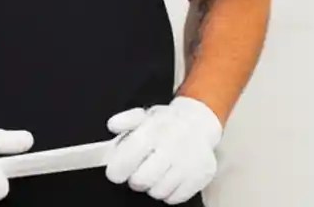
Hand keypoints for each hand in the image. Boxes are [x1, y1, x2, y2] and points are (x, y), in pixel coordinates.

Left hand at [104, 96, 223, 203]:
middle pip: (141, 180)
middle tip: (136, 173)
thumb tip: (112, 125)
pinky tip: (168, 179)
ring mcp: (188, 164)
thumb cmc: (164, 123)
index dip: (117, 170)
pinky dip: (168, 193)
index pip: (128, 156)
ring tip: (154, 174)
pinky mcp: (201, 177)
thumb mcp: (143, 115)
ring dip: (151, 187)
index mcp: (153, 131)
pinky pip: (175, 198)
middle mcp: (171, 148)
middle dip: (134, 180)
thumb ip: (125, 120)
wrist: (198, 123)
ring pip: (158, 192)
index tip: (114, 173)